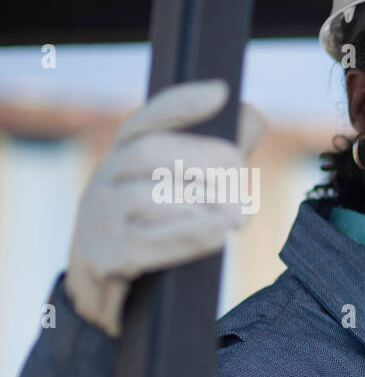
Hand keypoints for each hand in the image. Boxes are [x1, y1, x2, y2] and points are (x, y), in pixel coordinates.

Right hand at [65, 79, 265, 336]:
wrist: (102, 283)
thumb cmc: (153, 225)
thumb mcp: (175, 187)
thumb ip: (215, 156)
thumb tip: (253, 116)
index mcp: (124, 154)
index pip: (148, 120)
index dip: (182, 104)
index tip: (222, 93)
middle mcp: (105, 178)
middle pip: (151, 154)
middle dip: (204, 159)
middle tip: (240, 172)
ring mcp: (100, 217)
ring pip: (151, 197)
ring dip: (204, 203)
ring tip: (239, 215)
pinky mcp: (106, 256)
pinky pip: (150, 243)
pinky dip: (192, 237)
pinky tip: (222, 234)